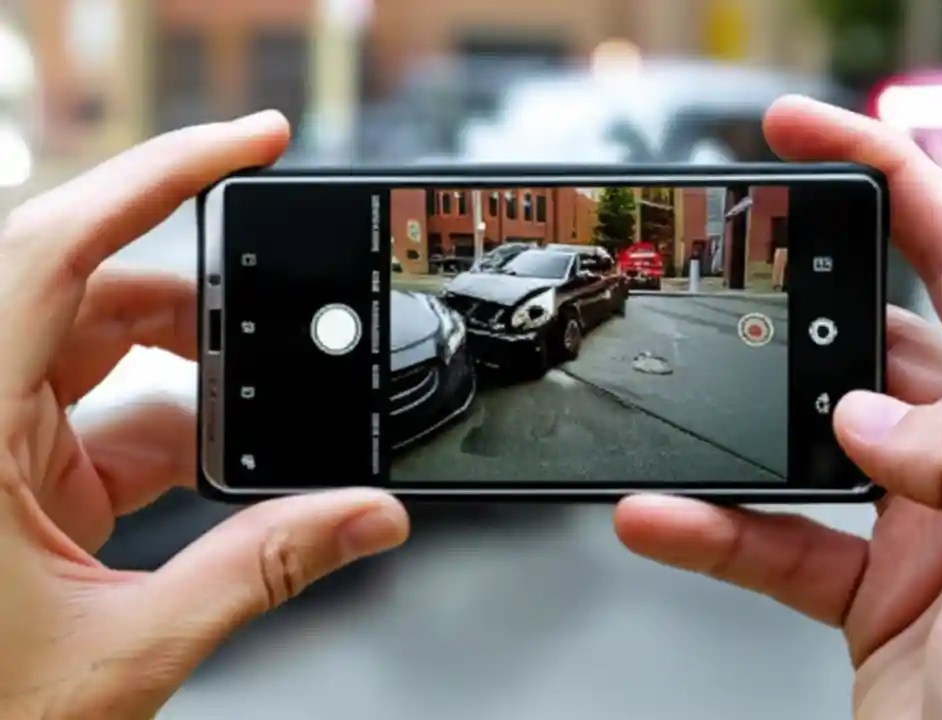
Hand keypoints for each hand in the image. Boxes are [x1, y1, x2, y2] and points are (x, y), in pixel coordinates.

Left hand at [0, 112, 408, 717]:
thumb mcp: (125, 648)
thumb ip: (259, 574)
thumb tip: (364, 519)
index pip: (58, 248)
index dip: (160, 175)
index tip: (253, 144)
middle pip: (98, 294)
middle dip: (210, 301)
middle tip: (299, 317)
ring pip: (107, 353)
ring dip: (199, 376)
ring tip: (273, 410)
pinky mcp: (15, 476)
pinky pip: (109, 418)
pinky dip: (180, 431)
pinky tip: (230, 464)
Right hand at [615, 96, 941, 718]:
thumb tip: (871, 410)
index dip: (897, 182)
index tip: (816, 138)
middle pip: (883, 341)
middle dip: (806, 303)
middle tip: (737, 274)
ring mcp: (928, 531)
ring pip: (813, 442)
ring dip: (741, 430)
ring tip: (685, 410)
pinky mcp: (870, 594)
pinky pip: (774, 540)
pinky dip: (712, 526)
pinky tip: (664, 518)